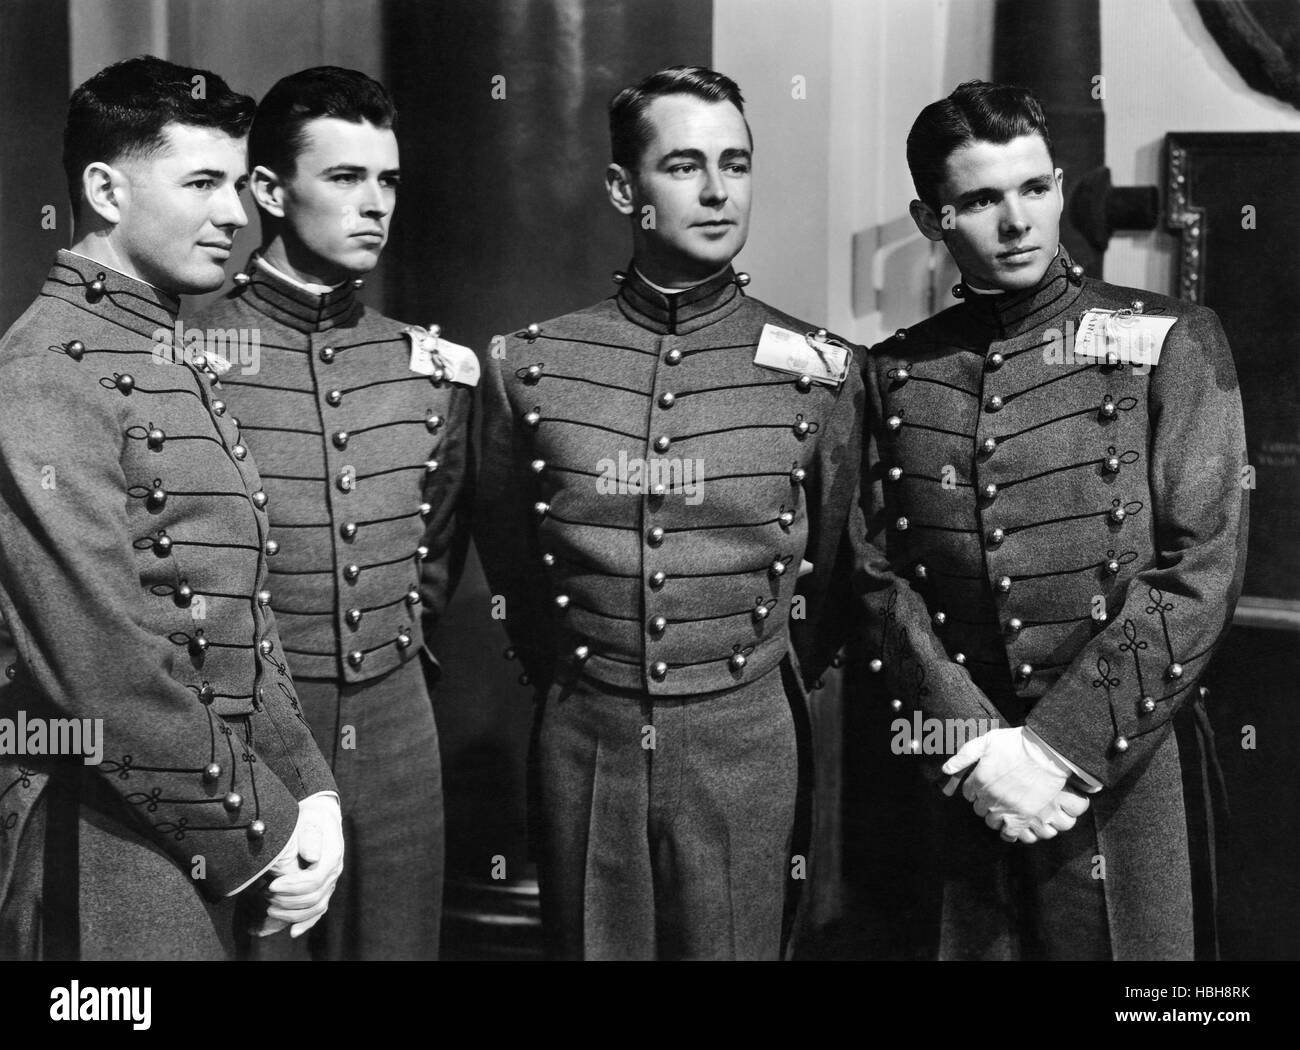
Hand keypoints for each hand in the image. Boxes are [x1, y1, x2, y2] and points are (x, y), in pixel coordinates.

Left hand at [254, 794, 343, 937]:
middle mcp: (334, 871)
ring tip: (270, 908)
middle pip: (314, 897)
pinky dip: (306, 922)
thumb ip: (310, 835)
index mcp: (332, 855)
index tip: (272, 884)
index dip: (292, 886)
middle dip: (287, 900)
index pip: (314, 880)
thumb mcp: (311, 818)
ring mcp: (330, 882)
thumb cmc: (311, 817)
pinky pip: (319, 910)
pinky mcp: (323, 888)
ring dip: (292, 913)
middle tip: (265, 894)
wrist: (320, 816)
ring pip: (316, 907)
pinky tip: (293, 931)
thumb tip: (311, 857)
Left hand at [941, 727, 1083, 842]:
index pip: (968, 793)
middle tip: (996, 797)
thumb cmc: (1016, 743)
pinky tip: (1011, 828)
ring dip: (995, 817)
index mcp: (978, 778)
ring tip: (1004, 810)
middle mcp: (988, 795)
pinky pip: (1009, 833)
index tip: (984, 788)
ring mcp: (1005, 807)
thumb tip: (946, 769)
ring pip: (992, 821)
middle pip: (979, 809)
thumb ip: (964, 756)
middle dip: (984, 803)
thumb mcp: (985, 741)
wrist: (1046, 751)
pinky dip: (1008, 832)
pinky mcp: (1023, 815)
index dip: (975, 790)